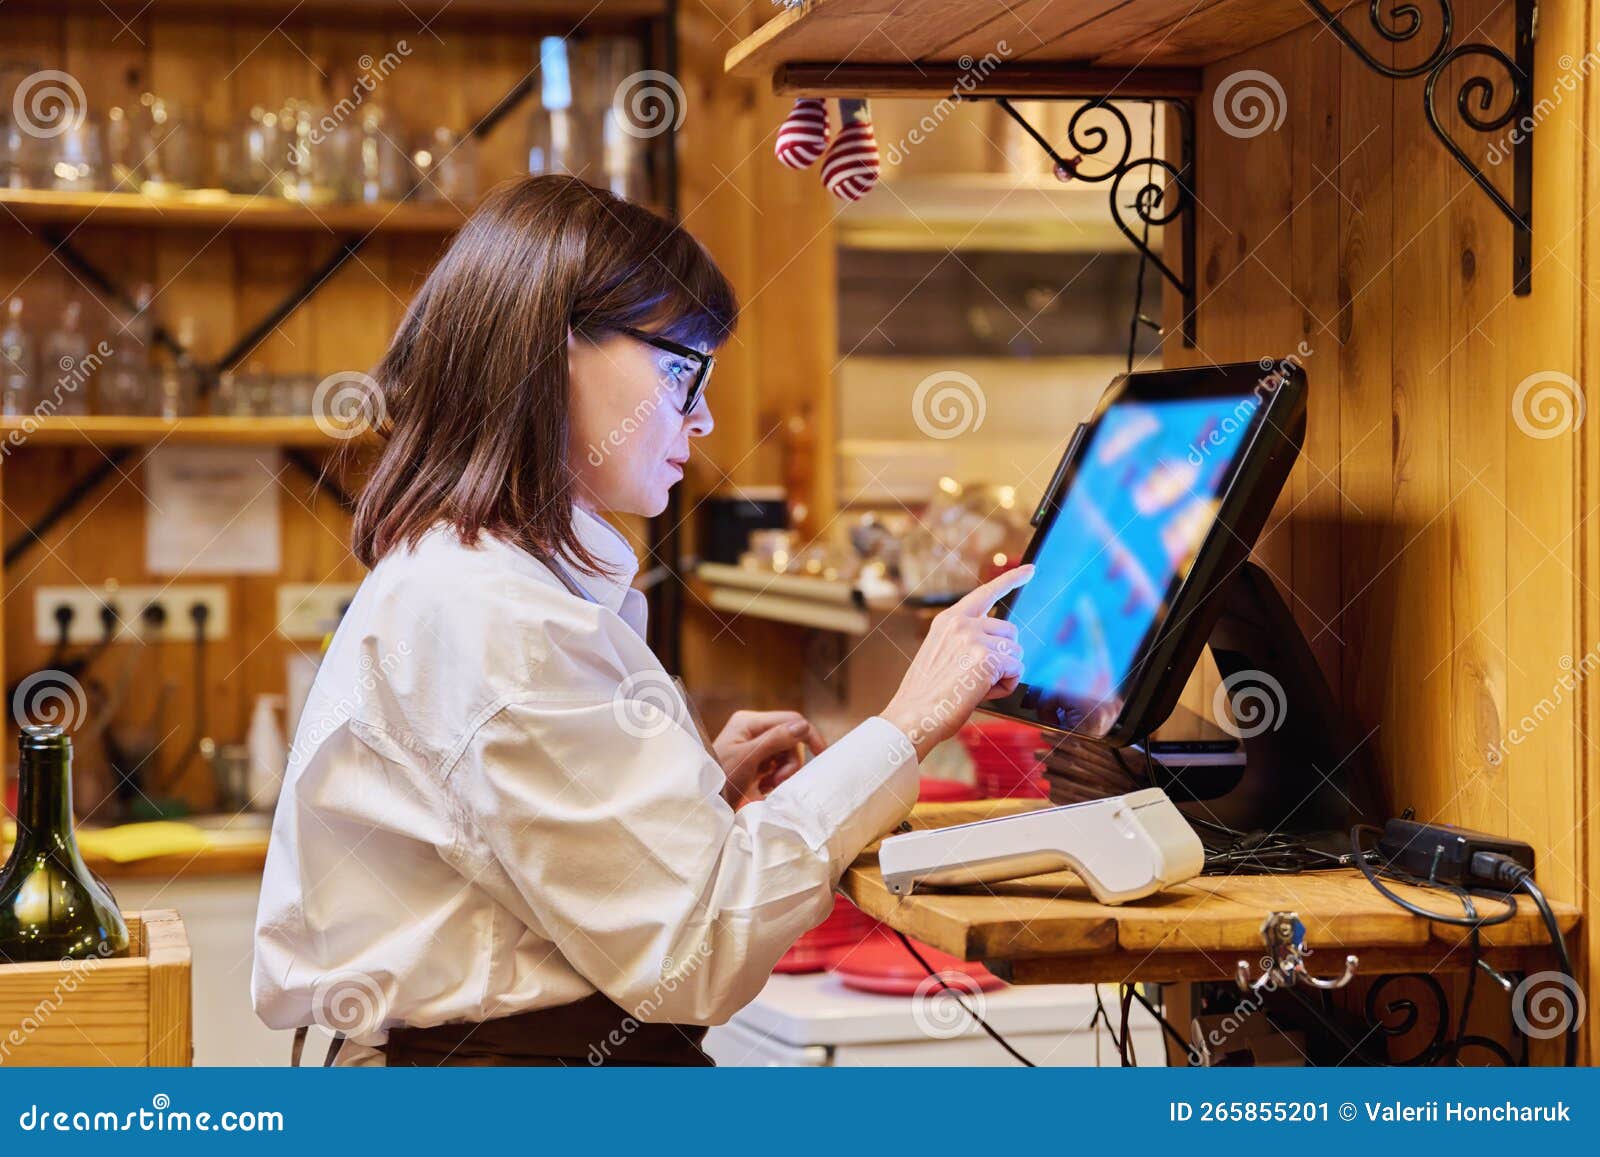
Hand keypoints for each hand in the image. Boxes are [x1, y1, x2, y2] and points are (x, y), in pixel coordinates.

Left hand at [713, 710, 827, 808]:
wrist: (705, 803)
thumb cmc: (720, 778)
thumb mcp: (748, 759)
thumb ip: (775, 740)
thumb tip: (803, 726)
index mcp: (750, 722)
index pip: (790, 720)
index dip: (808, 735)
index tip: (822, 754)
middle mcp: (753, 729)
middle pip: (790, 739)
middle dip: (789, 763)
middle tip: (778, 781)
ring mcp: (754, 745)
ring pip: (786, 754)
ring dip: (782, 772)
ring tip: (768, 786)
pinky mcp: (755, 761)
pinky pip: (777, 765)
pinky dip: (776, 778)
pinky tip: (763, 788)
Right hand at [879, 565, 1034, 761]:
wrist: (912, 716)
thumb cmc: (927, 696)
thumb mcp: (942, 656)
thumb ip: (967, 642)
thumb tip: (1002, 647)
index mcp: (948, 620)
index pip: (985, 592)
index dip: (1011, 579)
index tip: (1030, 570)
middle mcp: (961, 623)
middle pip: (1011, 632)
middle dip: (1004, 657)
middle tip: (977, 678)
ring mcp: (974, 638)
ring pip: (1016, 652)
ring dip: (1005, 673)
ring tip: (976, 687)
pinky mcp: (987, 658)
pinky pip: (1017, 670)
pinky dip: (1007, 686)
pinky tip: (982, 693)